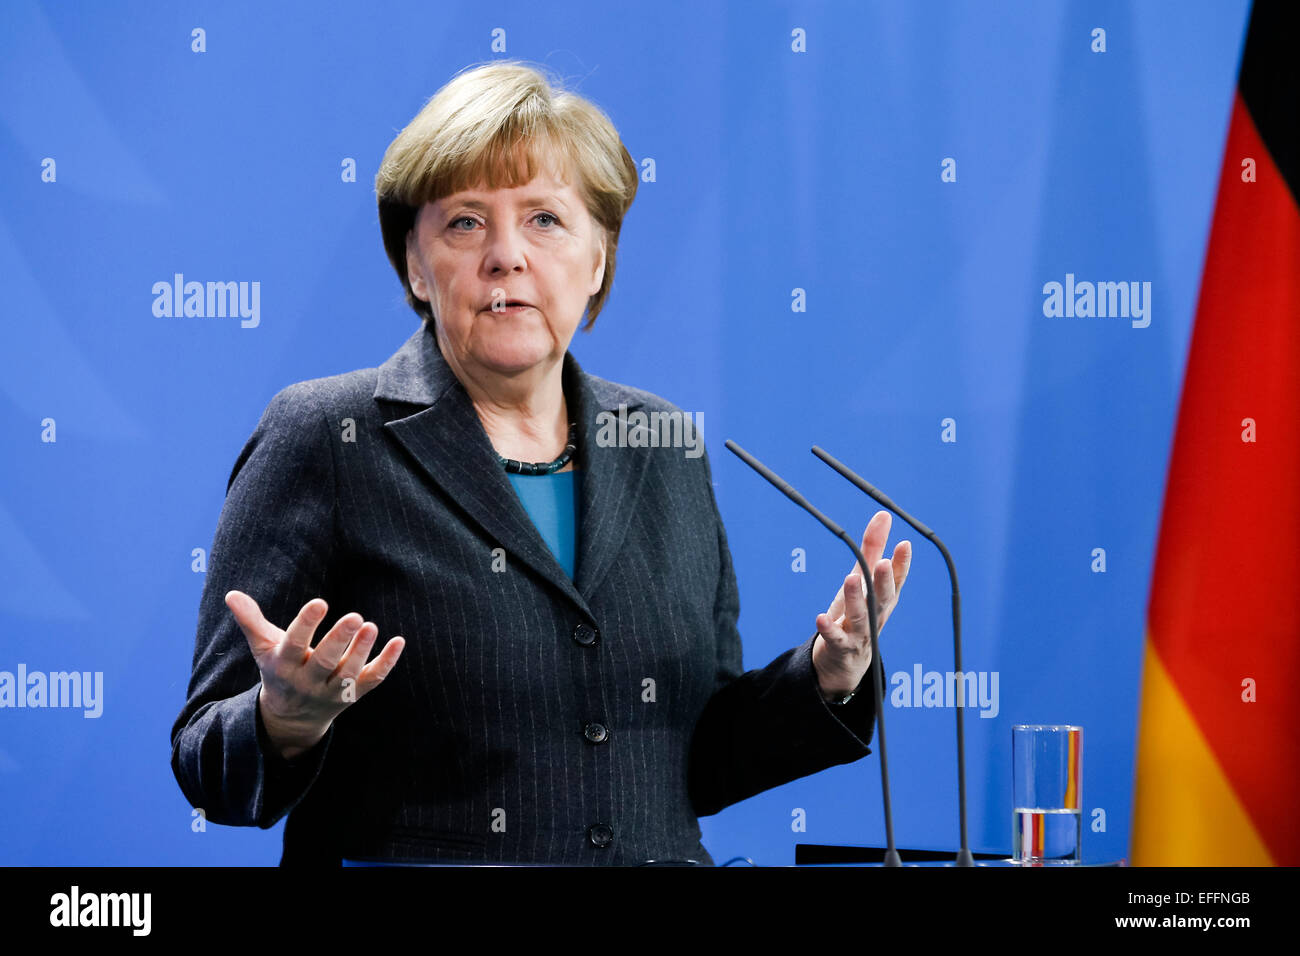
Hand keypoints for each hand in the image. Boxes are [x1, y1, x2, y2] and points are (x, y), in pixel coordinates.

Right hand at [225, 590, 405, 759]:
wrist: (291, 718)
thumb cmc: (279, 669)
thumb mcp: (263, 648)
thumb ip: (251, 621)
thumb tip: (231, 594)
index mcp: (284, 666)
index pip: (295, 645)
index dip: (306, 625)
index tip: (319, 603)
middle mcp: (308, 681)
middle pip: (325, 662)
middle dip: (339, 640)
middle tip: (355, 617)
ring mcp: (332, 691)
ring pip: (349, 674)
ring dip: (362, 651)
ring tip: (371, 626)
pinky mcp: (354, 695)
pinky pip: (373, 680)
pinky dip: (387, 663)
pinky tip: (399, 641)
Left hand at [812, 511, 911, 699]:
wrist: (845, 662)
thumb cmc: (857, 613)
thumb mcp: (863, 580)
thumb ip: (872, 549)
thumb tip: (884, 515)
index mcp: (883, 599)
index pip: (895, 581)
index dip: (901, 564)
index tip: (905, 544)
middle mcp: (876, 616)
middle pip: (882, 599)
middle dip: (884, 581)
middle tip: (884, 563)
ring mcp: (860, 634)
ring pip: (861, 617)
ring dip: (856, 599)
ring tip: (851, 579)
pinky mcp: (841, 648)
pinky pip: (836, 639)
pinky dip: (829, 630)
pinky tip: (820, 618)